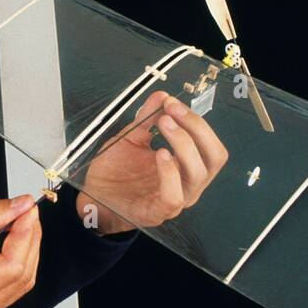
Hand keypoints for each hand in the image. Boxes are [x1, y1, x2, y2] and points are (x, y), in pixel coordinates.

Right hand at [0, 196, 41, 307]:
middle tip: (26, 212)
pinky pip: (8, 289)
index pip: (12, 265)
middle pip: (22, 276)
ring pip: (19, 284)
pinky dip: (14, 264)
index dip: (27, 235)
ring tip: (20, 225)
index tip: (28, 210)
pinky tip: (11, 245)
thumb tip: (20, 206)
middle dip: (30, 241)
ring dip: (25, 252)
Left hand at [75, 90, 227, 234]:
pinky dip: (170, 173)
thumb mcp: (132, 137)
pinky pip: (173, 196)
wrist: (94, 195)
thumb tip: (162, 96)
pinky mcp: (158, 212)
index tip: (172, 103)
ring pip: (198, 174)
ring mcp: (176, 199)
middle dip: (197, 128)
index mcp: (188, 165)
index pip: (209, 143)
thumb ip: (147, 117)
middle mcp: (188, 183)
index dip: (196, 120)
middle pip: (214, 157)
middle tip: (171, 112)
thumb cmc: (117, 170)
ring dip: (183, 144)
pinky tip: (160, 154)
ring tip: (163, 125)